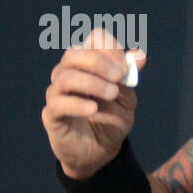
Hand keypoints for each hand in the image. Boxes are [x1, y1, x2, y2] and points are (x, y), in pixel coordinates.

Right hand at [41, 28, 146, 178]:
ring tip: (112, 94)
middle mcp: (68, 74)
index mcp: (88, 65)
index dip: (109, 48)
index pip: (92, 41)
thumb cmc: (111, 120)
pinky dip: (77, 103)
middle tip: (118, 77)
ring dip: (92, 82)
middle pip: (73, 54)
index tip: (124, 66)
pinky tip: (93, 109)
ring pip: (65, 77)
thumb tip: (140, 55)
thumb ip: (129, 77)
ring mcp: (57, 93)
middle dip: (98, 62)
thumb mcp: (126, 98)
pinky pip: (58, 103)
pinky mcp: (52, 114)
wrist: (101, 151)